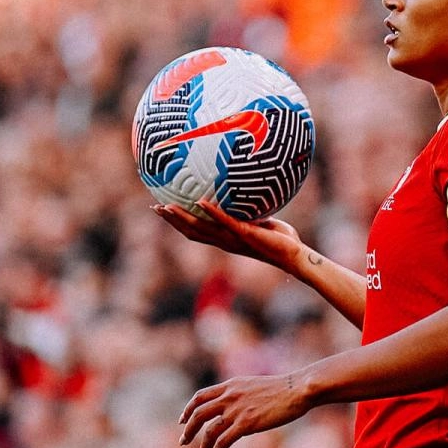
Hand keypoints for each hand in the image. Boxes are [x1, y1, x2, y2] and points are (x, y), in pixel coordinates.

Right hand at [152, 198, 304, 272]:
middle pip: (191, 231)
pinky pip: (225, 221)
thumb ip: (249, 212)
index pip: (196, 232)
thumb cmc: (279, 238)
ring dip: (183, 217)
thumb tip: (245, 193)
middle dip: (172, 220)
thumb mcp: (259, 221)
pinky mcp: (244, 233)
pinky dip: (211, 211)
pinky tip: (200, 200)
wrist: (293, 254)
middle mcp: (224, 241)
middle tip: (155, 208)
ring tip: (167, 205)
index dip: (178, 223)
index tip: (164, 211)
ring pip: (201, 229)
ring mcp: (232, 238)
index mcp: (225, 239)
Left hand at [179, 374, 309, 447]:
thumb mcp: (255, 386)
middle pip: (198, 414)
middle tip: (184, 442)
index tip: (183, 420)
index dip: (188, 409)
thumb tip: (235, 410)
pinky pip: (223, 441)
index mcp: (231, 385)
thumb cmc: (283, 389)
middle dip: (188, 430)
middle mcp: (229, 396)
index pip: (200, 396)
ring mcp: (237, 410)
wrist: (297, 389)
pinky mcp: (246, 424)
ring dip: (203, 446)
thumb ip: (241, 395)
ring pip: (209, 431)